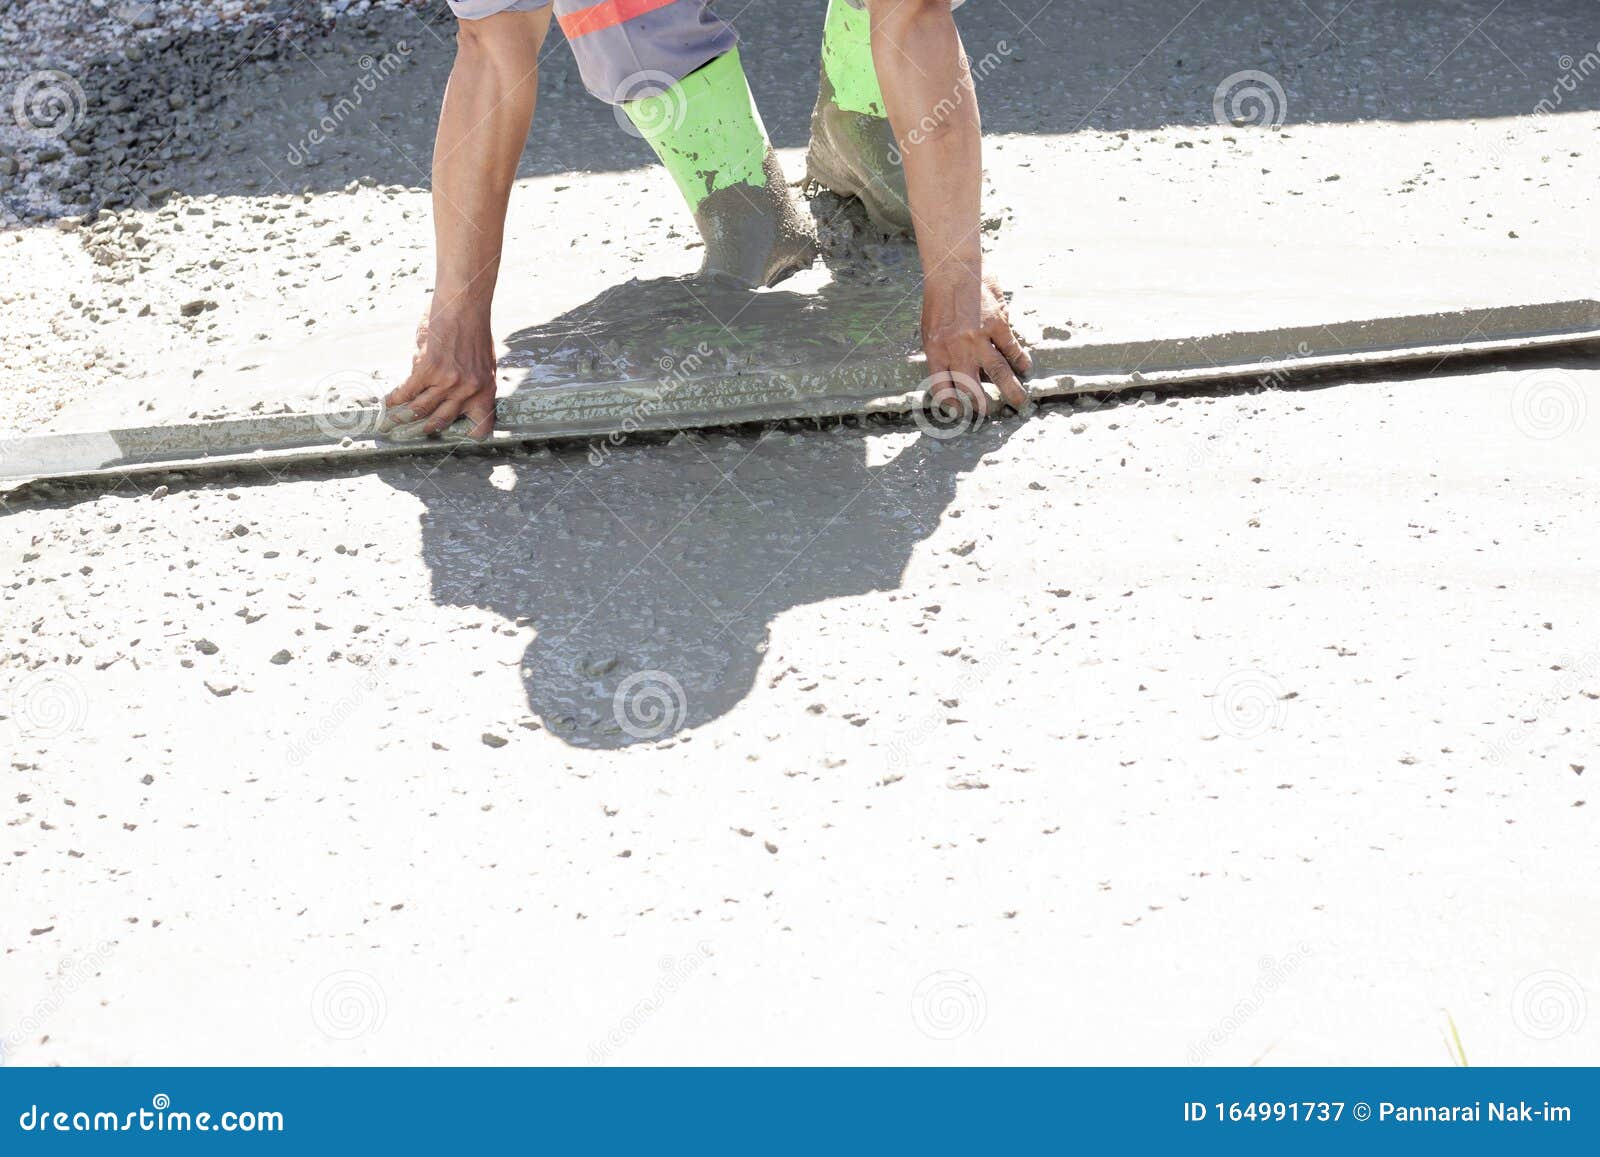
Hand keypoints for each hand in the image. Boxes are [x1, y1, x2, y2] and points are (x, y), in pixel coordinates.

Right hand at [384, 303, 498, 438]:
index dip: (468, 434)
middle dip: (426, 428)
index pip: (481, 426)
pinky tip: (388, 402)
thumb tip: (452, 397)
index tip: (456, 433)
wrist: (465, 306)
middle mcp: (467, 391)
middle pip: (442, 420)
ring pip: (421, 408)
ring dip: (405, 415)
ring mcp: (447, 382)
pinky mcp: (428, 369)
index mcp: (485, 390)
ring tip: (395, 420)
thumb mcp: (483, 362)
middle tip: (417, 431)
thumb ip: (471, 382)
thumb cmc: (474, 329)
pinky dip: (395, 397)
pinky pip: (407, 390)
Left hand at [920, 272, 1031, 419]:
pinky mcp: (997, 325)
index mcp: (936, 351)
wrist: (951, 269)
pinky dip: (1020, 359)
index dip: (951, 404)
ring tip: (1020, 402)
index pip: (942, 387)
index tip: (960, 412)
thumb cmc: (938, 300)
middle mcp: (958, 350)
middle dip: (982, 405)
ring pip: (999, 372)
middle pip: (972, 386)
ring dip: (1011, 389)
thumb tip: (952, 375)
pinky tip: (1025, 368)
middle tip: (990, 414)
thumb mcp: (929, 329)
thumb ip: (941, 353)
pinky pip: (1011, 348)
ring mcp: (979, 338)